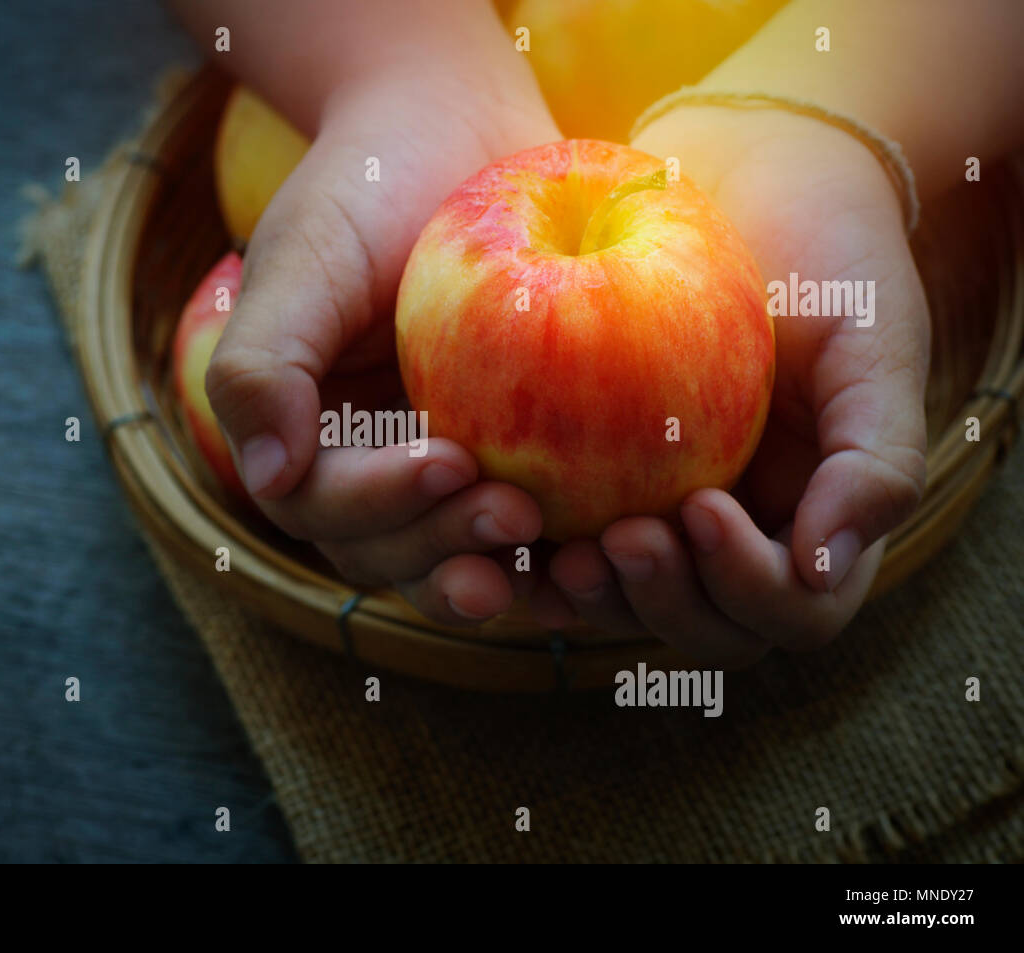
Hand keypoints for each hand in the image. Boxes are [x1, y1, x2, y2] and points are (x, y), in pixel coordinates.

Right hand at [206, 61, 561, 624]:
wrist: (454, 134)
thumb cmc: (371, 186)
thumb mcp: (305, 258)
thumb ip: (263, 365)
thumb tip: (266, 477)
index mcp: (299, 436)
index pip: (322, 503)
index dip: (381, 501)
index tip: (451, 461)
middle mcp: (360, 470)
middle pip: (384, 552)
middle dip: (443, 546)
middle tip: (517, 515)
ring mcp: (432, 475)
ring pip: (447, 561)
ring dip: (494, 574)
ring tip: (557, 562)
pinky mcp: (504, 468)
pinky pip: (518, 538)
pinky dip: (551, 566)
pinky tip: (596, 566)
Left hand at [540, 107, 930, 664]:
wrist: (745, 175)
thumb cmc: (826, 254)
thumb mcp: (872, 340)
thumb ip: (876, 456)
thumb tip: (825, 569)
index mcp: (810, 522)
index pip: (789, 608)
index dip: (746, 582)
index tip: (699, 506)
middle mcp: (732, 536)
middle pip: (702, 627)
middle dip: (662, 599)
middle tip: (620, 539)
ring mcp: (659, 512)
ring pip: (623, 603)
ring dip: (591, 598)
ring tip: (555, 556)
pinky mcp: (587, 479)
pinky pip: (555, 540)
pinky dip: (526, 553)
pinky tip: (495, 529)